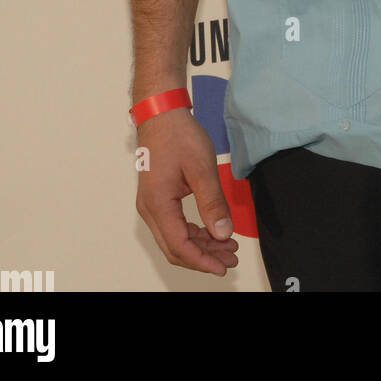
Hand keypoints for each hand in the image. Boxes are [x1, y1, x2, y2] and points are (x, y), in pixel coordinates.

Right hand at [135, 107, 239, 273]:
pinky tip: (212, 231)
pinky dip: (193, 232)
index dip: (202, 261)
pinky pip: (174, 225)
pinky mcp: (158, 198)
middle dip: (203, 257)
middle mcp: (150, 210)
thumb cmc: (178, 135)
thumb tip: (223, 234)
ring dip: (200, 245)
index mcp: (158, 205)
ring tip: (227, 246)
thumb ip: (213, 203)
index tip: (223, 267)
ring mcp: (151, 204)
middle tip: (230, 259)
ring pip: (175, 238)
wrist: (162, 113)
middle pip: (175, 247)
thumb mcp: (201, 167)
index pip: (179, 246)